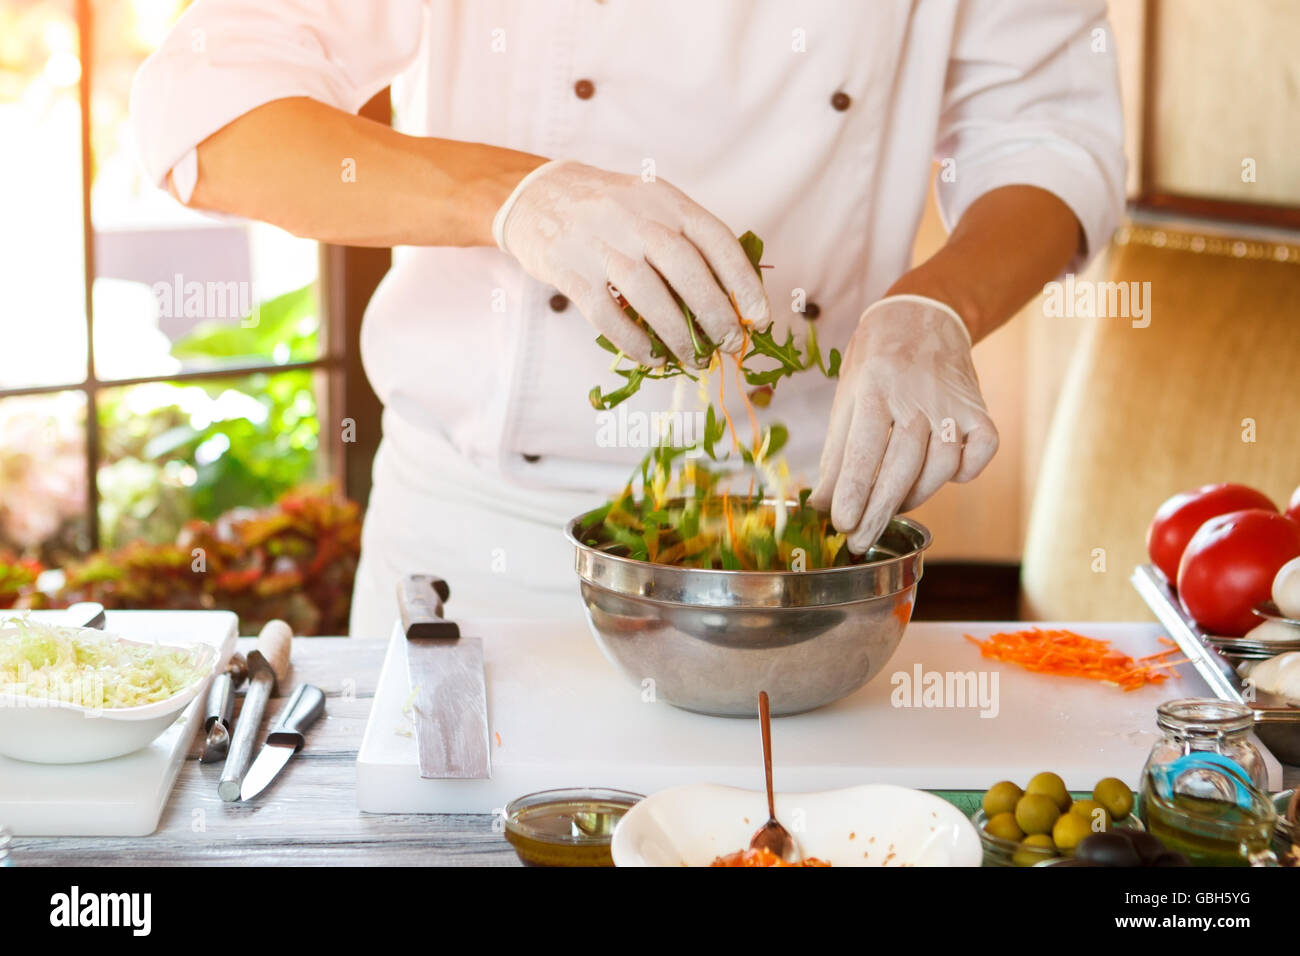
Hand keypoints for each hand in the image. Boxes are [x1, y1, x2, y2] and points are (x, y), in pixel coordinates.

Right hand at [492, 160, 770, 366]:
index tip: (759, 318)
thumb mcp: (654, 206)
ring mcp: (600, 243)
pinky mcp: (569, 269)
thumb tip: (734, 299)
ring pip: (648, 295)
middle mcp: (635, 217)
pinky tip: (651, 357)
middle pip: (686, 269)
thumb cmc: (611, 210)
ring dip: (677, 335)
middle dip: (715, 314)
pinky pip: (606, 314)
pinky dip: (633, 342)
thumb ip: (689, 241)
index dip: (744, 283)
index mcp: (666, 201)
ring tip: (694, 359)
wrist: (538, 195)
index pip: (717, 240)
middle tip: (729, 345)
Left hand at [809, 295, 998, 552]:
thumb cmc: (876, 363)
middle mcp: (915, 396)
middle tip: (859, 541)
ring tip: (893, 504)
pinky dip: (965, 472)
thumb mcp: (847, 396)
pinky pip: (980, 452)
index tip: (840, 524)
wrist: (923, 316)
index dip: (852, 493)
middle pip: (901, 465)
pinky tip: (944, 474)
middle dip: (878, 510)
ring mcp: (951, 403)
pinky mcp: (979, 408)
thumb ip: (836, 451)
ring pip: (941, 466)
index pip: (863, 450)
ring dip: (916, 494)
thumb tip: (819, 504)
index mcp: (874, 389)